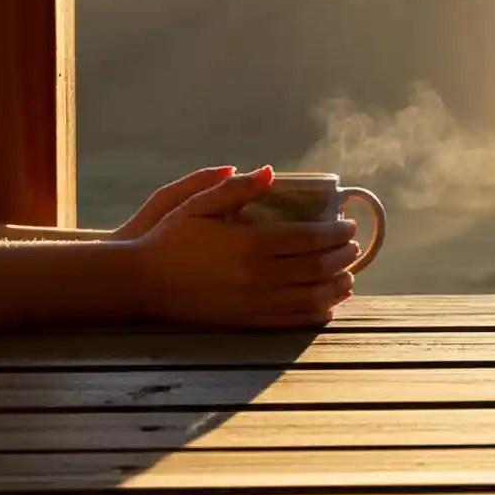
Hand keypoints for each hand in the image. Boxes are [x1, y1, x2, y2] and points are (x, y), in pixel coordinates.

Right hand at [128, 166, 359, 327]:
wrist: (140, 283)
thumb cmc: (169, 238)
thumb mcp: (197, 205)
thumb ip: (236, 189)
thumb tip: (270, 172)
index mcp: (250, 242)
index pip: (310, 238)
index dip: (336, 233)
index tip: (348, 226)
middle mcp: (257, 275)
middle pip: (317, 267)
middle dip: (343, 257)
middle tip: (354, 248)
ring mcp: (253, 302)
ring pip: (311, 297)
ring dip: (337, 287)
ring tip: (349, 277)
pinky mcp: (246, 322)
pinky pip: (292, 321)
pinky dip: (316, 312)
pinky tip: (327, 304)